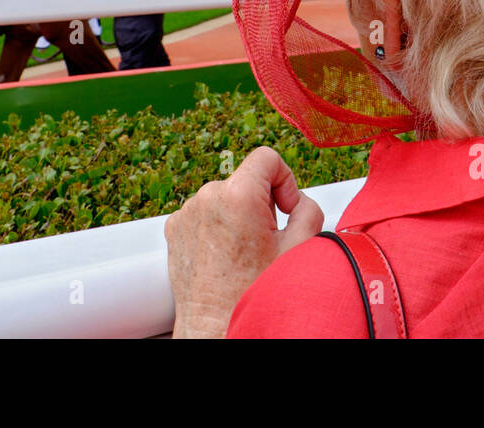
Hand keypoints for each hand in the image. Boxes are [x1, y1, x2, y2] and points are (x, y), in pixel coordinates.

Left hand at [164, 147, 324, 337]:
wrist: (215, 325)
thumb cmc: (254, 293)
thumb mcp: (300, 248)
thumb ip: (308, 210)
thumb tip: (300, 202)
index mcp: (238, 195)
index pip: (267, 157)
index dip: (284, 180)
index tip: (285, 208)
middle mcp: (207, 197)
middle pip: (246, 180)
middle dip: (261, 204)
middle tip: (266, 239)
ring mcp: (187, 212)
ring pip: (224, 197)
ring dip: (238, 216)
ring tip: (243, 252)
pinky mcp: (174, 228)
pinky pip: (203, 213)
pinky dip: (216, 227)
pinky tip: (224, 255)